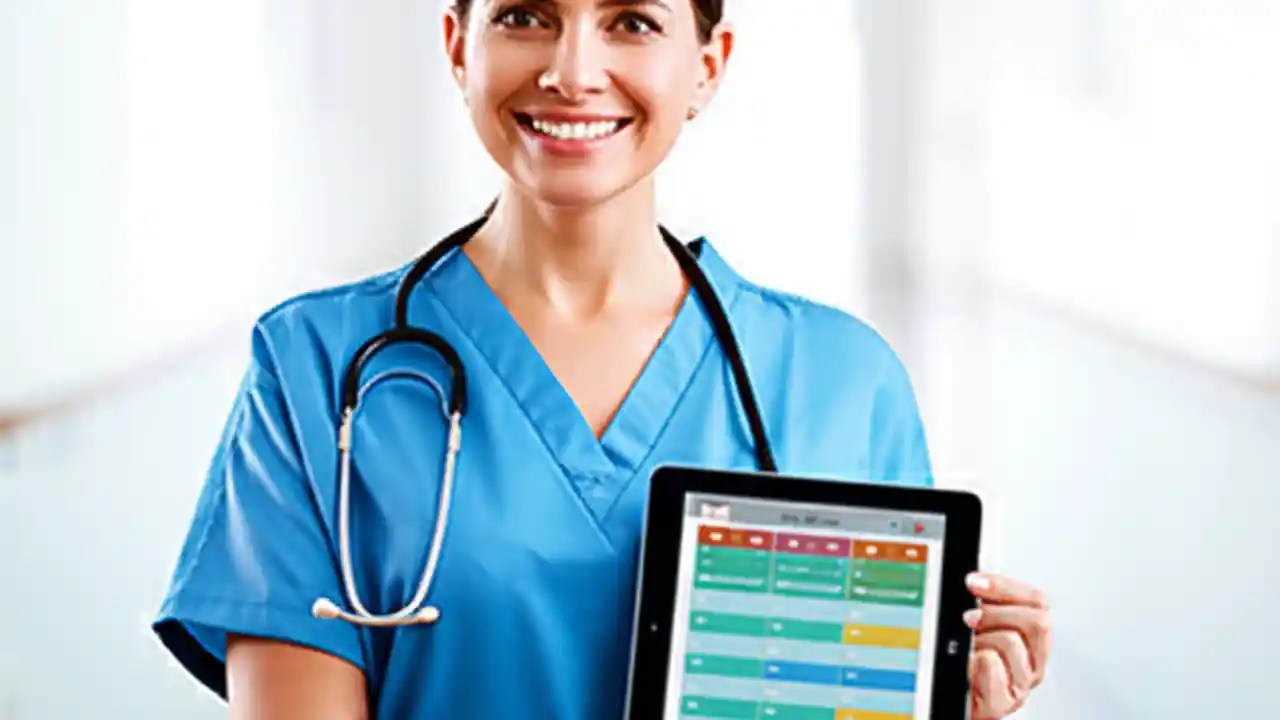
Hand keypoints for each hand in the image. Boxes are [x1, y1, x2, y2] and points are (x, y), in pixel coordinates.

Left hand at [963, 572, 1051, 718]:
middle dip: (996, 612)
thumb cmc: (959, 665)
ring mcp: (1020, 684)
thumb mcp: (975, 627)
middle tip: (969, 617)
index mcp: (1031, 640)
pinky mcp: (1001, 703)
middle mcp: (1032, 663)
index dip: (1006, 586)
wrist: (943, 702)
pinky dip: (970, 660)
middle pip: (1038, 620)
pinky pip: (989, 664)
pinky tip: (963, 668)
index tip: (974, 582)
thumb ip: (983, 603)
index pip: (1038, 602)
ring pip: (1011, 641)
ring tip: (965, 650)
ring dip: (979, 640)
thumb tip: (974, 580)